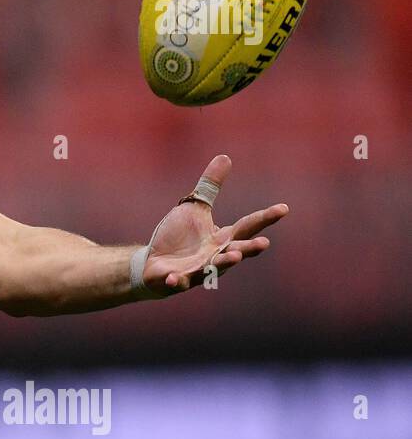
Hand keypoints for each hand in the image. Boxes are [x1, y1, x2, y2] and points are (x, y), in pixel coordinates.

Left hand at [142, 154, 287, 293]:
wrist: (154, 263)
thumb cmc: (178, 236)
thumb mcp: (195, 207)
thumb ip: (210, 187)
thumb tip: (225, 157)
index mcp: (223, 238)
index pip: (248, 226)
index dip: (266, 217)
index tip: (284, 208)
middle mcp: (216, 255)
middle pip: (237, 251)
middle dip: (249, 248)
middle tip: (264, 243)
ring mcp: (198, 270)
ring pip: (214, 268)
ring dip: (224, 263)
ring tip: (234, 256)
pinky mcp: (177, 279)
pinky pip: (179, 281)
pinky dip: (177, 280)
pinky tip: (174, 278)